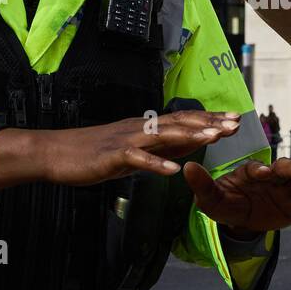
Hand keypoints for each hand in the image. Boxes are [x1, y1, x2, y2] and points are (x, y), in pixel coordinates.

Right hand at [40, 110, 243, 187]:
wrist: (55, 152)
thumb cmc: (93, 153)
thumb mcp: (133, 150)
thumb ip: (159, 148)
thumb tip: (187, 146)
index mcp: (145, 128)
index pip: (183, 120)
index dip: (210, 119)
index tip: (234, 119)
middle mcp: (139, 128)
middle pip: (179, 122)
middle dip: (208, 123)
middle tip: (235, 123)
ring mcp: (126, 140)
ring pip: (162, 136)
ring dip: (189, 136)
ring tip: (213, 138)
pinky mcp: (112, 156)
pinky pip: (137, 160)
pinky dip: (155, 164)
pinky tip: (172, 171)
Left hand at [182, 157, 290, 232]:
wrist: (242, 221)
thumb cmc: (225, 205)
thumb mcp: (211, 200)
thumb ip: (202, 185)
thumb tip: (186, 168)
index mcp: (251, 173)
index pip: (258, 169)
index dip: (262, 171)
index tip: (265, 174)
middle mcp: (273, 177)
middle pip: (285, 170)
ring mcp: (288, 189)